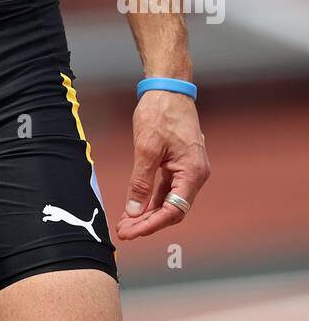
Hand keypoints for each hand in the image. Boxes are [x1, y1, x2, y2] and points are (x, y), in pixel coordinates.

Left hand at [115, 90, 209, 240]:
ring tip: (126, 222)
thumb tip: (134, 211)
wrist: (168, 88)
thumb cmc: (160, 113)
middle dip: (147, 222)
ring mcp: (189, 169)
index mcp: (193, 172)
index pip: (173, 210)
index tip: (131, 232)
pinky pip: (166, 188)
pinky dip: (151, 198)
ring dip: (148, 212)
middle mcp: (196, 174)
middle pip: (172, 209)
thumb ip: (141, 182)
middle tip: (124, 231)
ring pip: (168, 200)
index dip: (151, 224)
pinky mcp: (180, 163)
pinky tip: (136, 206)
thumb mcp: (146, 148)